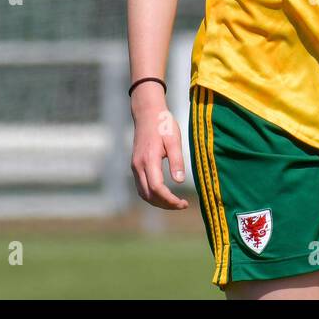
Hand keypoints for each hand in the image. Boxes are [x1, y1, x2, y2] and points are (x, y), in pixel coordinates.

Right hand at [130, 86, 187, 209]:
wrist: (147, 113)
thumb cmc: (163, 125)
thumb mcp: (174, 140)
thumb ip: (176, 161)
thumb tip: (180, 181)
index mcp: (149, 160)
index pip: (157, 188)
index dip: (170, 200)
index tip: (184, 203)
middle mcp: (138, 166)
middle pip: (148, 195)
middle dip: (165, 204)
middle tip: (182, 205)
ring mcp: (135, 167)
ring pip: (143, 193)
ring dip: (158, 202)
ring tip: (175, 203)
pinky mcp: (135, 165)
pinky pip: (141, 187)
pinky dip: (152, 195)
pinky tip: (164, 194)